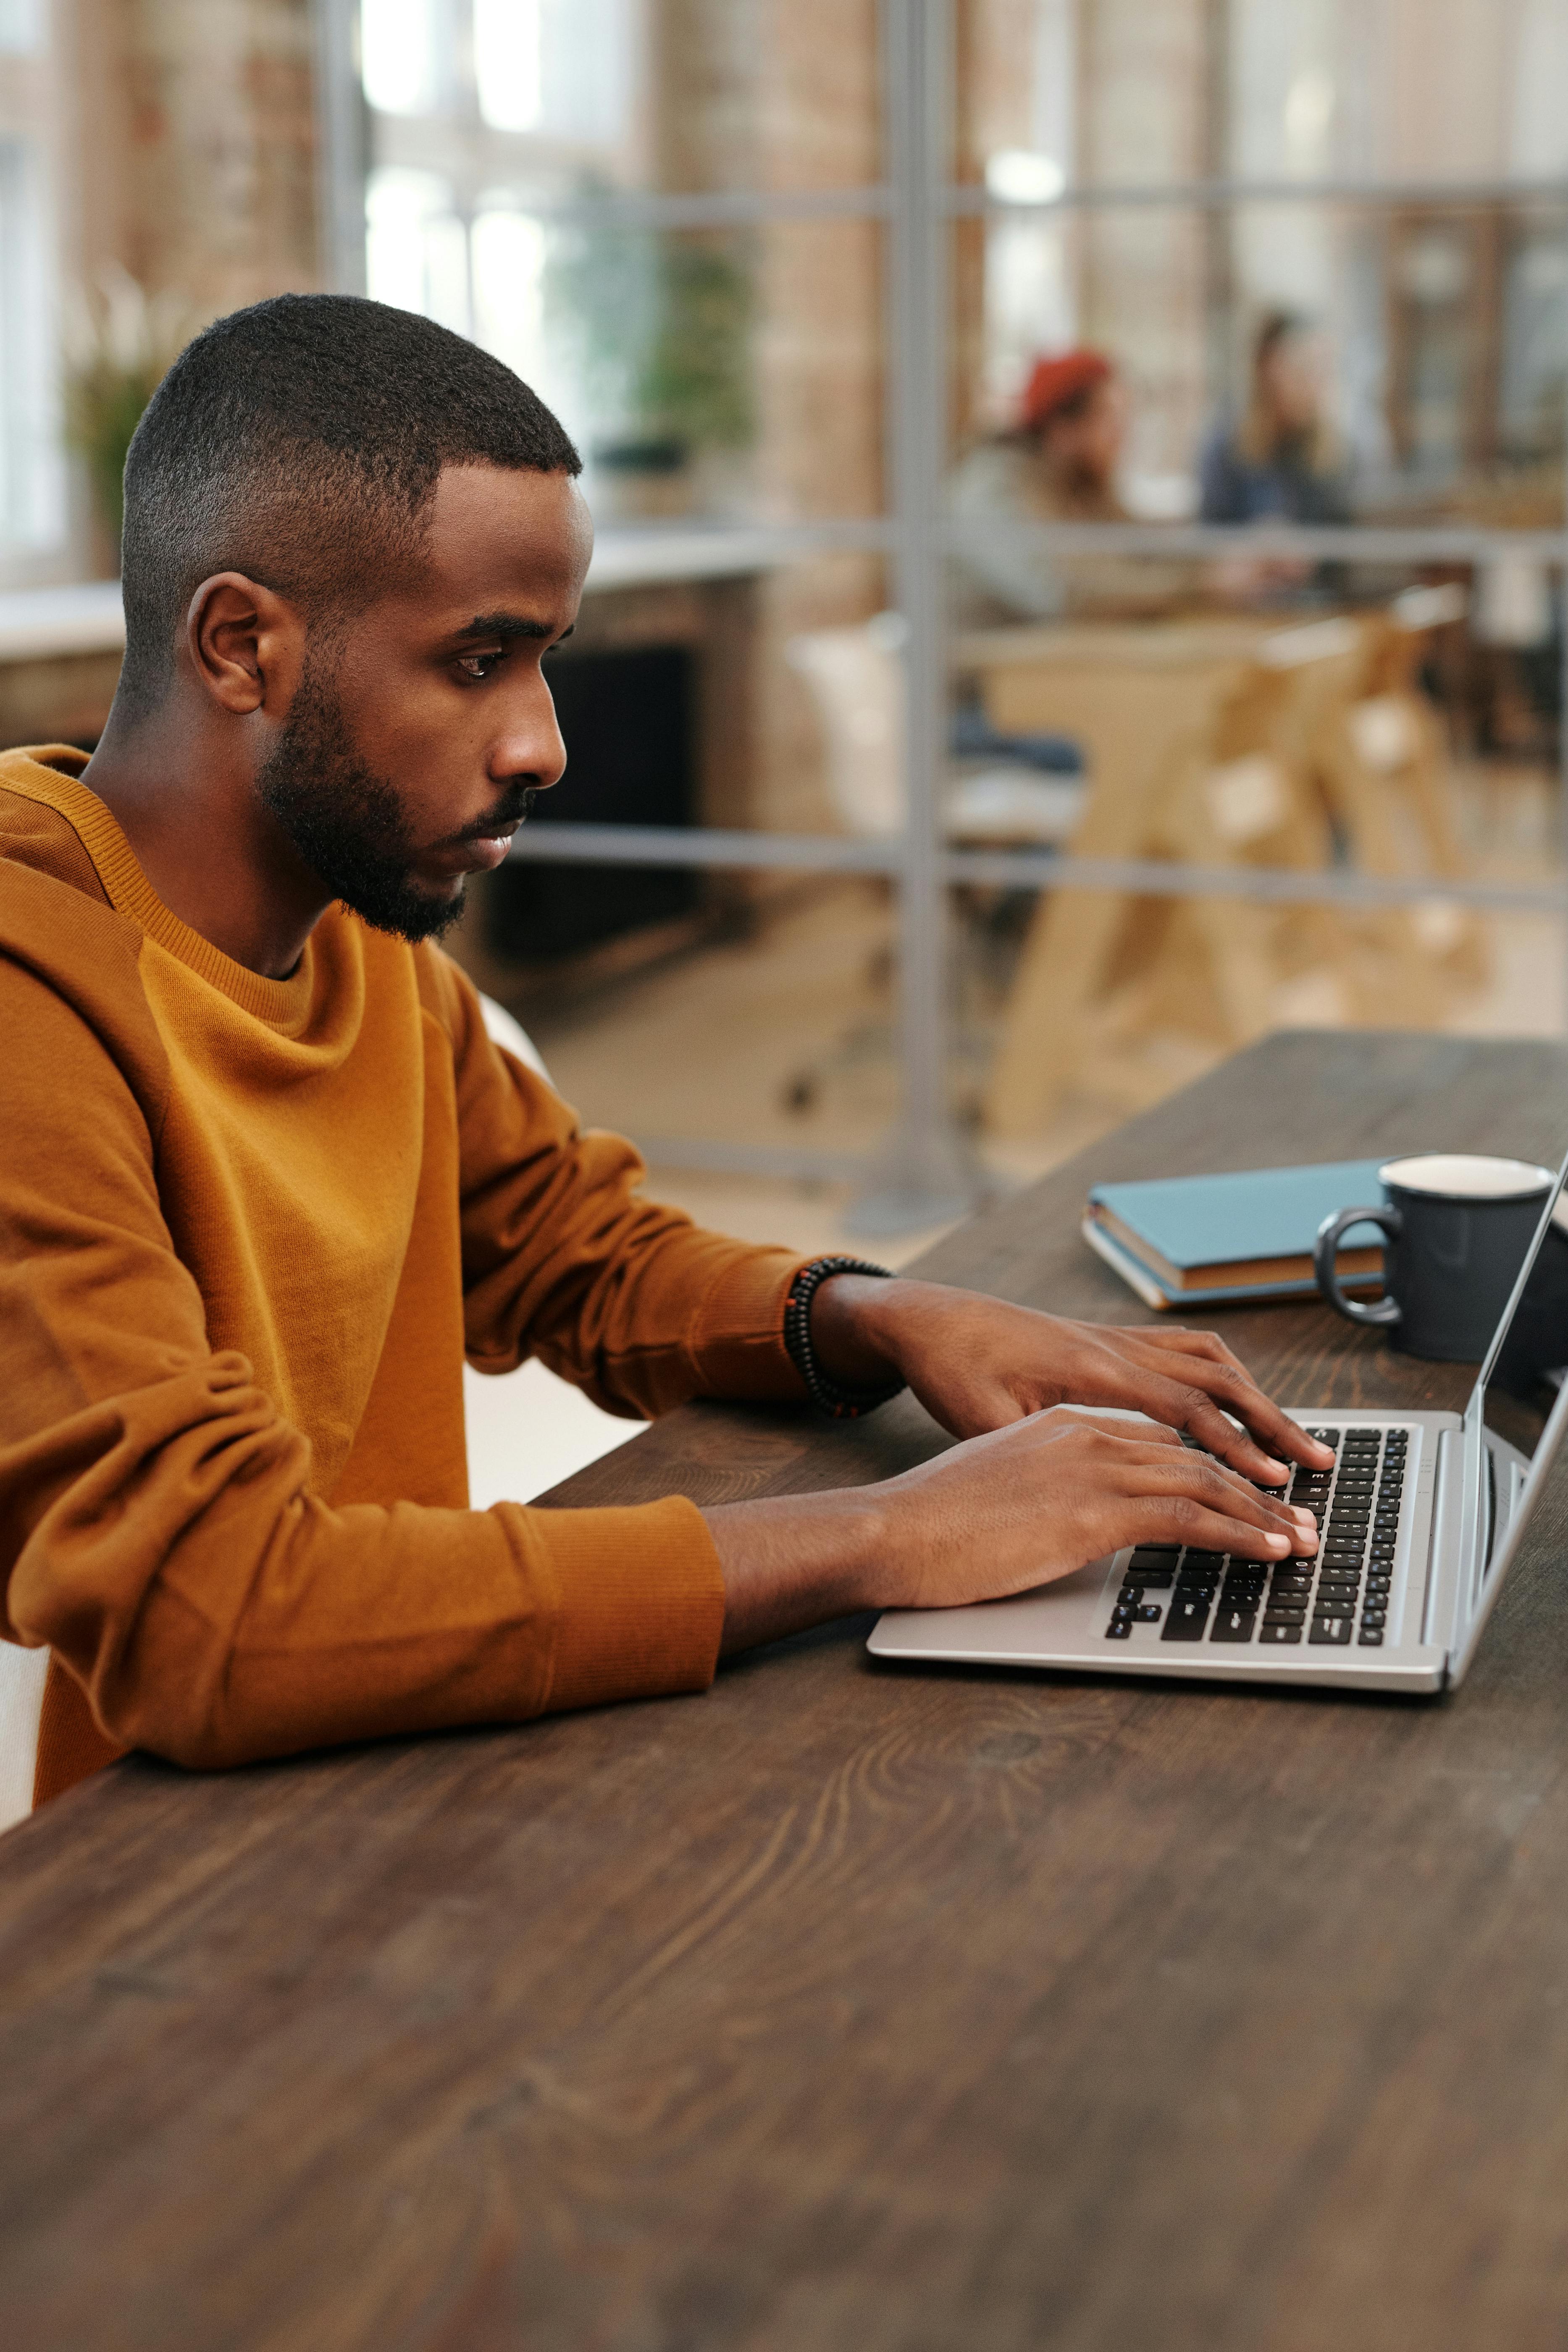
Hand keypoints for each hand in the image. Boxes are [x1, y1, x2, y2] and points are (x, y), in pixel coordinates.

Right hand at [705, 1406, 1318, 1651]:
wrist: (892, 1530)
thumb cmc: (931, 1523)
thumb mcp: (1000, 1489)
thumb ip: (1047, 1491)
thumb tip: (1071, 1518)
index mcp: (1065, 1425)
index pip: (1160, 1439)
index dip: (1215, 1465)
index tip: (1250, 1492)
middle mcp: (1088, 1434)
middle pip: (1195, 1454)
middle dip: (1256, 1489)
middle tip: (1300, 1517)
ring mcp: (1094, 1467)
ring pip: (1206, 1482)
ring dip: (1264, 1514)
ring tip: (1303, 1539)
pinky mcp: (1095, 1510)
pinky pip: (1191, 1517)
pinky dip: (1241, 1534)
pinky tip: (1271, 1551)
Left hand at [810, 1276, 1333, 1485]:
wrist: (933, 1319)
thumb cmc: (953, 1371)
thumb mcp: (983, 1419)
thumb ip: (1037, 1447)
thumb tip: (1078, 1483)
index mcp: (1092, 1368)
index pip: (1185, 1411)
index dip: (1232, 1448)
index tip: (1271, 1482)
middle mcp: (1116, 1346)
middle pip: (1218, 1381)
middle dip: (1272, 1424)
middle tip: (1318, 1464)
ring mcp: (1118, 1338)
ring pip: (1210, 1360)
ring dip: (1257, 1397)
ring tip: (1293, 1439)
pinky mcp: (1112, 1339)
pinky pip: (1186, 1349)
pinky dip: (1225, 1374)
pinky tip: (1240, 1400)